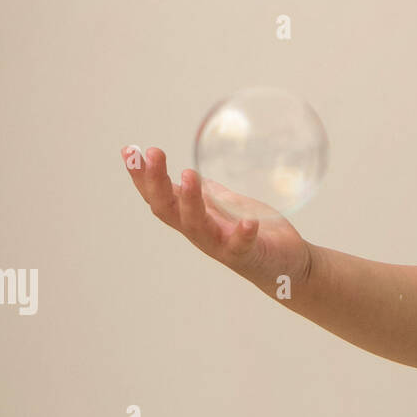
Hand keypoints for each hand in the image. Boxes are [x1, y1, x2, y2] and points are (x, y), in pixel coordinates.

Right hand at [123, 145, 313, 291]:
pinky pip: (241, 247)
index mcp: (193, 217)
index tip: (129, 150)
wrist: (287, 265)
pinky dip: (242, 234)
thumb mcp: (227, 208)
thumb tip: (186, 175)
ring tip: (188, 175)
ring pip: (196, 225)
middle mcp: (200, 233)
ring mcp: (222, 245)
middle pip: (168, 210)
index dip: (142, 177)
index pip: (159, 196)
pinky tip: (248, 222)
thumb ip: (208, 195)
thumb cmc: (255, 234)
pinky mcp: (248, 255)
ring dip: (190, 201)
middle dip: (156, 182)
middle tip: (154, 153)